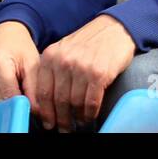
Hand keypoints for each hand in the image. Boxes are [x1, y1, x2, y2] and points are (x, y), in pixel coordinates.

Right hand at [0, 21, 38, 106]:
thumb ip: (34, 87)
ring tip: (12, 93)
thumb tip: (36, 111)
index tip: (30, 105)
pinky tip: (1, 94)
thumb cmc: (19, 47)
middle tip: (23, 98)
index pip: (9, 97)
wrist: (2, 33)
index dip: (21, 105)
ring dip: (2, 107)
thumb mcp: (32, 62)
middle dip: (13, 106)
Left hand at [33, 15, 134, 131]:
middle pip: (58, 101)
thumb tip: (47, 101)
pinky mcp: (99, 73)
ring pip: (74, 103)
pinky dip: (90, 113)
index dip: (45, 112)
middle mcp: (63, 61)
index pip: (43, 92)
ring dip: (77, 118)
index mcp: (51, 56)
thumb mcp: (64, 50)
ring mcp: (81, 67)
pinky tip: (90, 116)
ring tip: (79, 123)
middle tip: (64, 129)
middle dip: (61, 119)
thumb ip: (54, 70)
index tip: (48, 123)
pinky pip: (91, 102)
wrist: (114, 29)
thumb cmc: (89, 42)